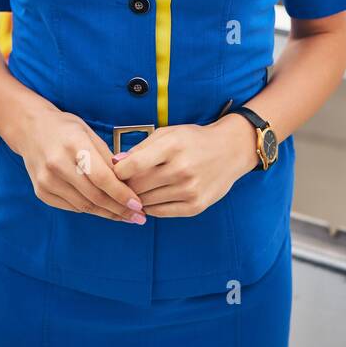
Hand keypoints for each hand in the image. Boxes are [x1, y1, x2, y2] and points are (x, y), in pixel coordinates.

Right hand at [11, 102, 146, 223]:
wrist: (31, 129)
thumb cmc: (65, 129)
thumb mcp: (89, 133)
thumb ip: (107, 157)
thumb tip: (128, 182)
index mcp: (74, 145)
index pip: (102, 177)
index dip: (122, 194)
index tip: (138, 205)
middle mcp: (58, 164)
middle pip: (94, 196)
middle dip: (119, 209)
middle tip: (138, 217)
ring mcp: (47, 180)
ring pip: (83, 206)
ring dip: (107, 213)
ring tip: (125, 217)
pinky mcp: (41, 192)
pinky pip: (71, 207)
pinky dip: (89, 209)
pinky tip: (103, 209)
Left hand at [111, 116, 259, 216]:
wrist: (230, 151)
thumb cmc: (194, 140)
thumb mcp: (168, 134)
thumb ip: (141, 148)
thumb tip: (115, 164)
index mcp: (173, 146)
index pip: (132, 166)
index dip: (117, 172)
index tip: (114, 172)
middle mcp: (181, 169)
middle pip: (137, 186)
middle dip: (125, 186)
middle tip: (122, 183)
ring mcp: (189, 190)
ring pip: (146, 202)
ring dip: (137, 198)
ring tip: (137, 189)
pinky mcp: (195, 206)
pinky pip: (160, 213)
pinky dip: (150, 207)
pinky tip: (151, 198)